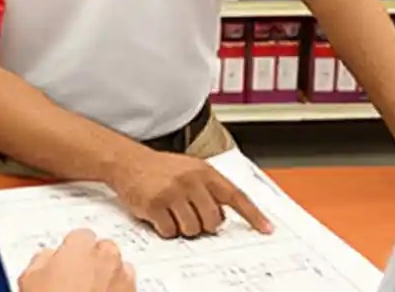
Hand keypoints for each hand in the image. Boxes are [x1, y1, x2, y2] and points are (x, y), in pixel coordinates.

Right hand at [18, 229, 135, 291]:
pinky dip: (119, 290)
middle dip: (93, 260)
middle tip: (76, 279)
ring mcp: (123, 278)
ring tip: (91, 291)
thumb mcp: (29, 280)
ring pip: (119, 267)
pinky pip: (128, 286)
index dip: (70, 251)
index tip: (64, 262)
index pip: (79, 237)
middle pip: (103, 248)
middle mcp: (107, 258)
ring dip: (108, 275)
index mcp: (81, 247)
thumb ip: (42, 259)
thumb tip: (47, 257)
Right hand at [109, 149, 274, 238]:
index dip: (253, 215)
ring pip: (193, 230)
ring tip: (173, 213)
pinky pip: (170, 232)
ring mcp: (173, 192)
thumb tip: (225, 215)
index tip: (266, 228)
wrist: (129, 161)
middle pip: (213, 221)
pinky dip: (166, 230)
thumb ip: (210, 188)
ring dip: (184, 228)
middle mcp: (192, 181)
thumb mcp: (192, 169)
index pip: (236, 196)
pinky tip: (160, 215)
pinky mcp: (155, 204)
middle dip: (204, 224)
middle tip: (191, 214)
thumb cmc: (162, 168)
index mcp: (205, 172)